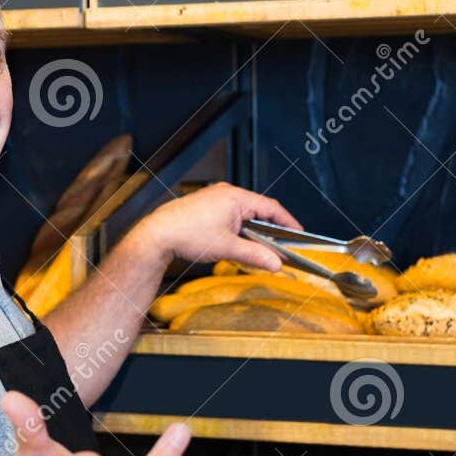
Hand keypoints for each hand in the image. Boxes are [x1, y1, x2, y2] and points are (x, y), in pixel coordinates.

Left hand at [129, 182, 299, 273]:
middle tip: (282, 246)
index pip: (272, 207)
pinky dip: (239, 229)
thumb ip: (255, 255)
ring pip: (244, 215)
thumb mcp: (227, 248)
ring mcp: (215, 199)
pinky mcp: (206, 207)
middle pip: (259, 210)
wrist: (156, 235)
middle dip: (271, 229)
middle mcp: (226, 193)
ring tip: (260, 249)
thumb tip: (276, 262)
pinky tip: (239, 244)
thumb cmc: (186, 234)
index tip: (299, 235)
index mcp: (236, 197)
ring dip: (253, 231)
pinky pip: (231, 216)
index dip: (288, 222)